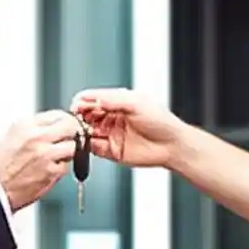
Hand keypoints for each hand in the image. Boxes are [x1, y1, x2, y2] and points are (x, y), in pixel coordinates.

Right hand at [0, 109, 81, 210]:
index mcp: (26, 126)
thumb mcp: (13, 136)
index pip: (57, 115)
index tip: (66, 126)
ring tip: (55, 156)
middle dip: (72, 133)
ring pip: (72, 146)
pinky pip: (66, 165)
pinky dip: (61, 167)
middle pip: (70, 127)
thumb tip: (54, 125)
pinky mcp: (52, 172)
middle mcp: (37, 137)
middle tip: (70, 138)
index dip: (65, 121)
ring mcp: (46, 155)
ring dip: (67, 151)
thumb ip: (35, 128)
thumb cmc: (0, 166)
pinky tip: (49, 169)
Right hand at [70, 87, 184, 167]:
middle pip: (85, 115)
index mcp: (117, 102)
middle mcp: (111, 118)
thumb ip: (115, 100)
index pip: (92, 99)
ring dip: (80, 132)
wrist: (172, 145)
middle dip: (78, 117)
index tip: (76, 106)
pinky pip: (93, 148)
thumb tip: (96, 98)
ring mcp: (110, 134)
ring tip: (80, 132)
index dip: (82, 102)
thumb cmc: (161, 122)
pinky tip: (87, 143)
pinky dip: (86, 146)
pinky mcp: (111, 150)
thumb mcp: (137, 104)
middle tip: (76, 120)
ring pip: (86, 132)